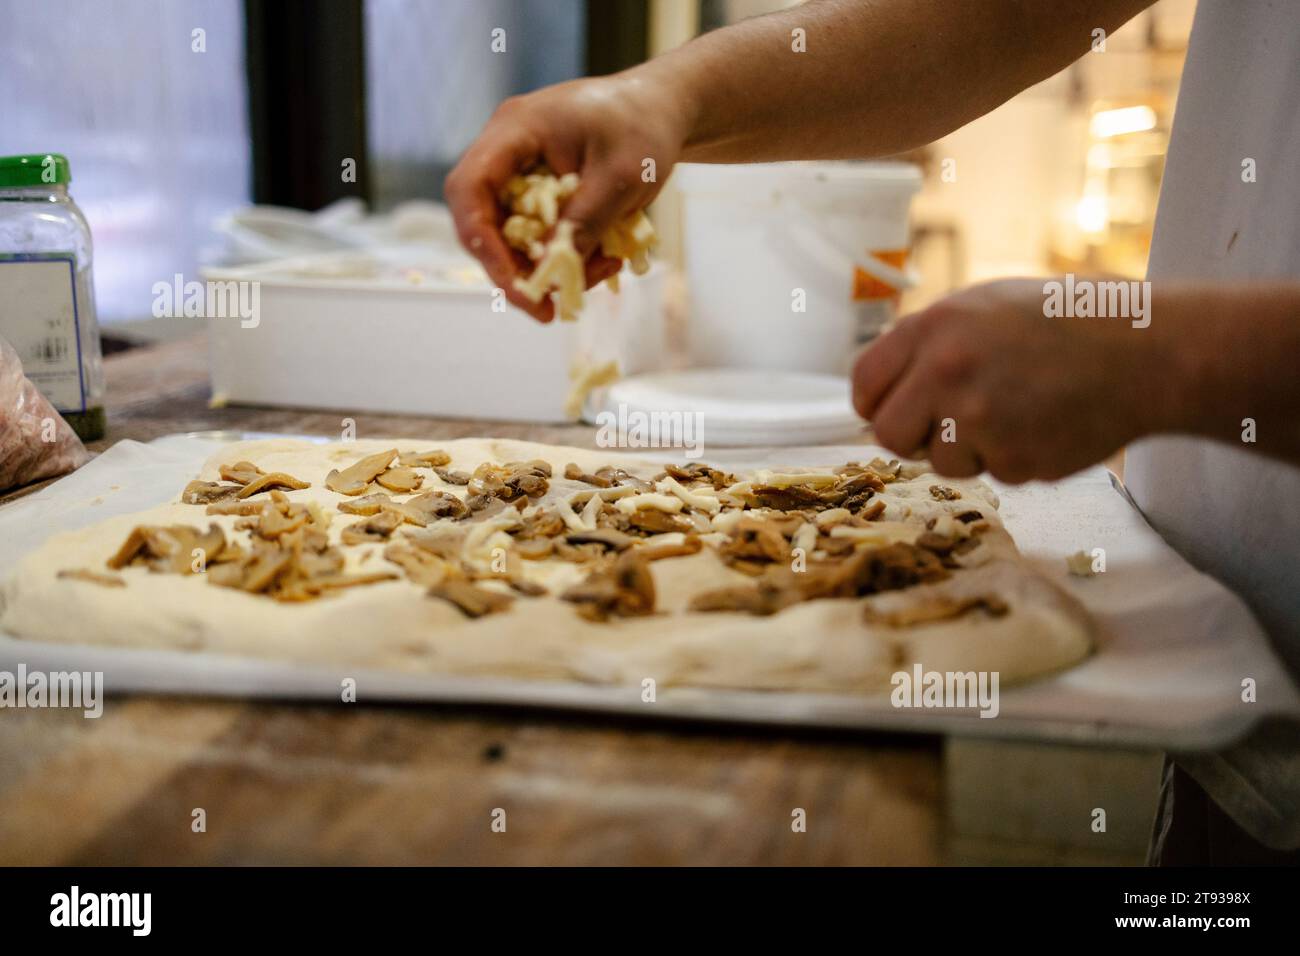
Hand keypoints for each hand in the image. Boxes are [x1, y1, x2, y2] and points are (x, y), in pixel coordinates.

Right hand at [445, 73, 689, 320]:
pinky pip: (536, 237)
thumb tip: (550, 272)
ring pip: (510, 238)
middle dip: (514, 270)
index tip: (515, 285)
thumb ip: (583, 222)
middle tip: (548, 310)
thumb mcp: (620, 177)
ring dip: (548, 268)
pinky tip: (604, 260)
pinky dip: (564, 257)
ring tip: (603, 270)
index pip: (470, 189)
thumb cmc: (642, 129)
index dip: (483, 243)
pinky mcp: (537, 195)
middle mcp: (505, 151)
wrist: (661, 110)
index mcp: (514, 130)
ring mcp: (519, 173)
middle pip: (482, 222)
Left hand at [852, 279, 1167, 481]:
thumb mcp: (985, 306)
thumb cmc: (1067, 322)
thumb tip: (885, 387)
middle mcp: (947, 371)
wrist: (1145, 350)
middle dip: (912, 436)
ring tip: (1014, 412)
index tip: (887, 409)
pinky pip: (990, 473)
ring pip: (938, 462)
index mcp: (935, 327)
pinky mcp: (1013, 458)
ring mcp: (978, 418)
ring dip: (967, 449)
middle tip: (945, 425)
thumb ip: (930, 342)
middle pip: (888, 433)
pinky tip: (1043, 423)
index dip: (873, 402)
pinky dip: (1012, 457)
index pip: (864, 381)